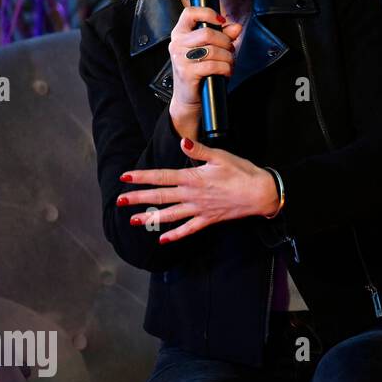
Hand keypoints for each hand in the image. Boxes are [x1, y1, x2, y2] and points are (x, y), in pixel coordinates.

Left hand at [115, 138, 279, 243]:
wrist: (260, 193)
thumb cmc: (242, 172)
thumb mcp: (221, 156)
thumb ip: (199, 150)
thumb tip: (182, 142)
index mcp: (193, 177)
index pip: (162, 177)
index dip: (143, 177)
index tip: (125, 178)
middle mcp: (192, 195)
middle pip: (160, 197)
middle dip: (139, 199)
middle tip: (120, 201)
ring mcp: (199, 209)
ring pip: (170, 215)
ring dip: (151, 218)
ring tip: (134, 221)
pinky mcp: (208, 219)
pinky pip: (189, 229)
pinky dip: (175, 235)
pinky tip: (163, 240)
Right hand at [169, 4, 243, 108]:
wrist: (188, 96)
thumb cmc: (198, 71)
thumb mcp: (210, 49)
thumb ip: (223, 36)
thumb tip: (236, 27)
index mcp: (180, 33)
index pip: (189, 13)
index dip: (207, 13)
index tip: (220, 20)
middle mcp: (177, 43)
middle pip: (208, 33)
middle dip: (225, 42)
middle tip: (229, 50)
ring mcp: (180, 58)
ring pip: (213, 50)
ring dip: (227, 57)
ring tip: (228, 63)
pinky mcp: (186, 72)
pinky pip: (213, 65)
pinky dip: (225, 69)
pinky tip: (225, 71)